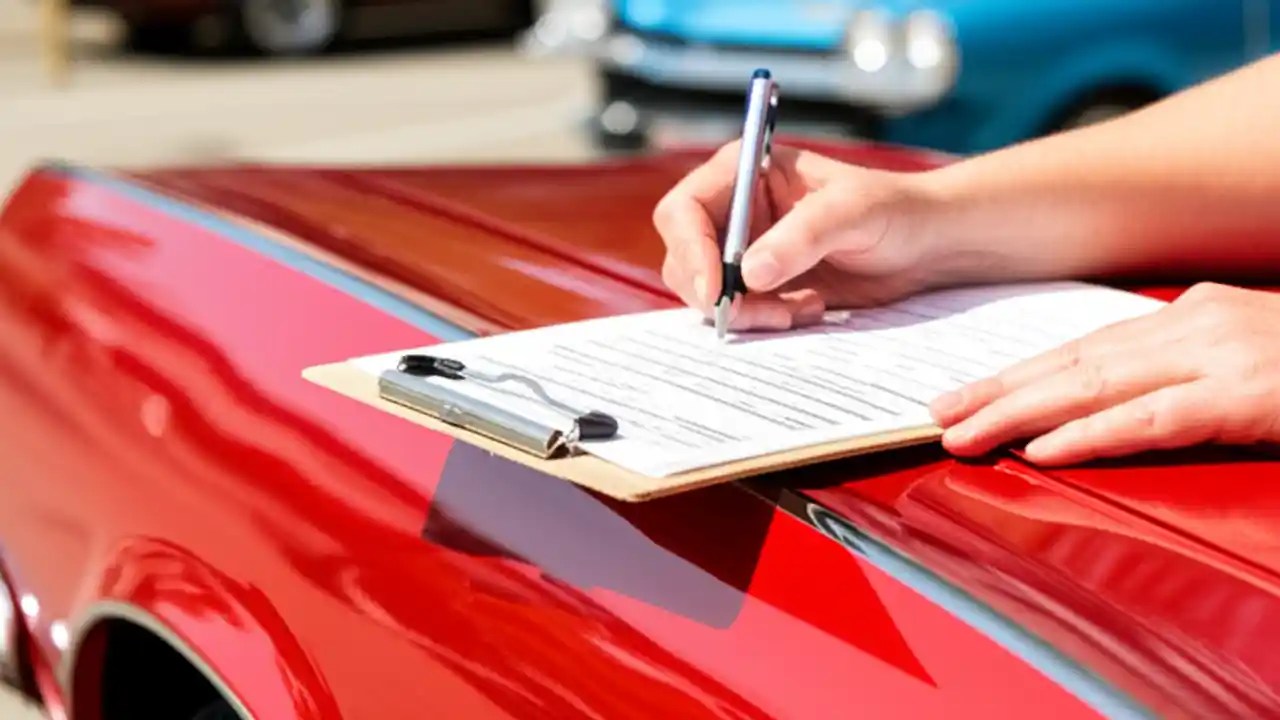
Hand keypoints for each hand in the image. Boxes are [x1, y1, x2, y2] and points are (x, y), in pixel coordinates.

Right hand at [652, 142, 940, 329]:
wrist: (926, 245)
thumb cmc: (893, 209)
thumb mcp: (851, 213)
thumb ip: (801, 237)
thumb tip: (749, 274)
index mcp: (743, 173)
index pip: (683, 210)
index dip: (690, 250)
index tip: (716, 288)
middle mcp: (735, 211)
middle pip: (685, 258)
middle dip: (715, 292)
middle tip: (764, 313)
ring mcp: (744, 252)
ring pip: (708, 293)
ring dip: (747, 313)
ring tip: (800, 309)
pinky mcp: (762, 287)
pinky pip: (741, 314)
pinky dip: (768, 322)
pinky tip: (811, 308)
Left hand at [930, 282, 1279, 464]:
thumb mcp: (1234, 356)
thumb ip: (1173, 371)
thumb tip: (1100, 403)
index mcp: (1185, 317)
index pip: (1078, 347)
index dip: (1014, 373)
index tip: (961, 394)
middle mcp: (1191, 326)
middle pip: (1070, 362)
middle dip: (997, 391)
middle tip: (935, 416)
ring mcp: (1218, 356)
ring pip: (1094, 384)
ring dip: (1019, 411)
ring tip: (964, 433)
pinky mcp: (1246, 394)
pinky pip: (1152, 418)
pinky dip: (1092, 433)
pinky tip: (1044, 449)